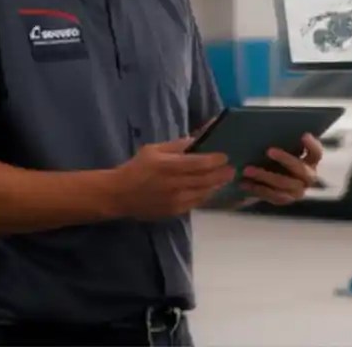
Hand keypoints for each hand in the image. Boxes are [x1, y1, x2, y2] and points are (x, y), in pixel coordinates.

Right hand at [110, 138, 235, 219]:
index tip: (225, 156)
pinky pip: (196, 203)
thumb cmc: (136, 168)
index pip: (199, 163)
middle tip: (232, 169)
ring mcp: (176, 200)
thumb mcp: (153, 149)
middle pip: (205, 179)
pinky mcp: (174, 212)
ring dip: (216, 185)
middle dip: (221, 174)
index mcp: (169, 166)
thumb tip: (196, 140)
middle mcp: (175, 184)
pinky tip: (210, 190)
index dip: (215, 160)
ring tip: (225, 179)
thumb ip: (176, 146)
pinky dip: (205, 196)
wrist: (119, 195)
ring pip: (204, 193)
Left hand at [239, 133, 322, 205]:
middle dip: (285, 159)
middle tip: (268, 151)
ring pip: (284, 184)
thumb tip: (265, 130)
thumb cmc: (275, 156)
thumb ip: (281, 141)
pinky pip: (273, 196)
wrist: (267, 179)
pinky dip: (258, 189)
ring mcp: (298, 191)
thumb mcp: (280, 147)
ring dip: (265, 176)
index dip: (312, 145)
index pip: (316, 153)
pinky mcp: (285, 199)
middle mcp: (308, 177)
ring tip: (247, 170)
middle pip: (300, 169)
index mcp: (311, 161)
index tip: (303, 135)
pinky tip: (244, 183)